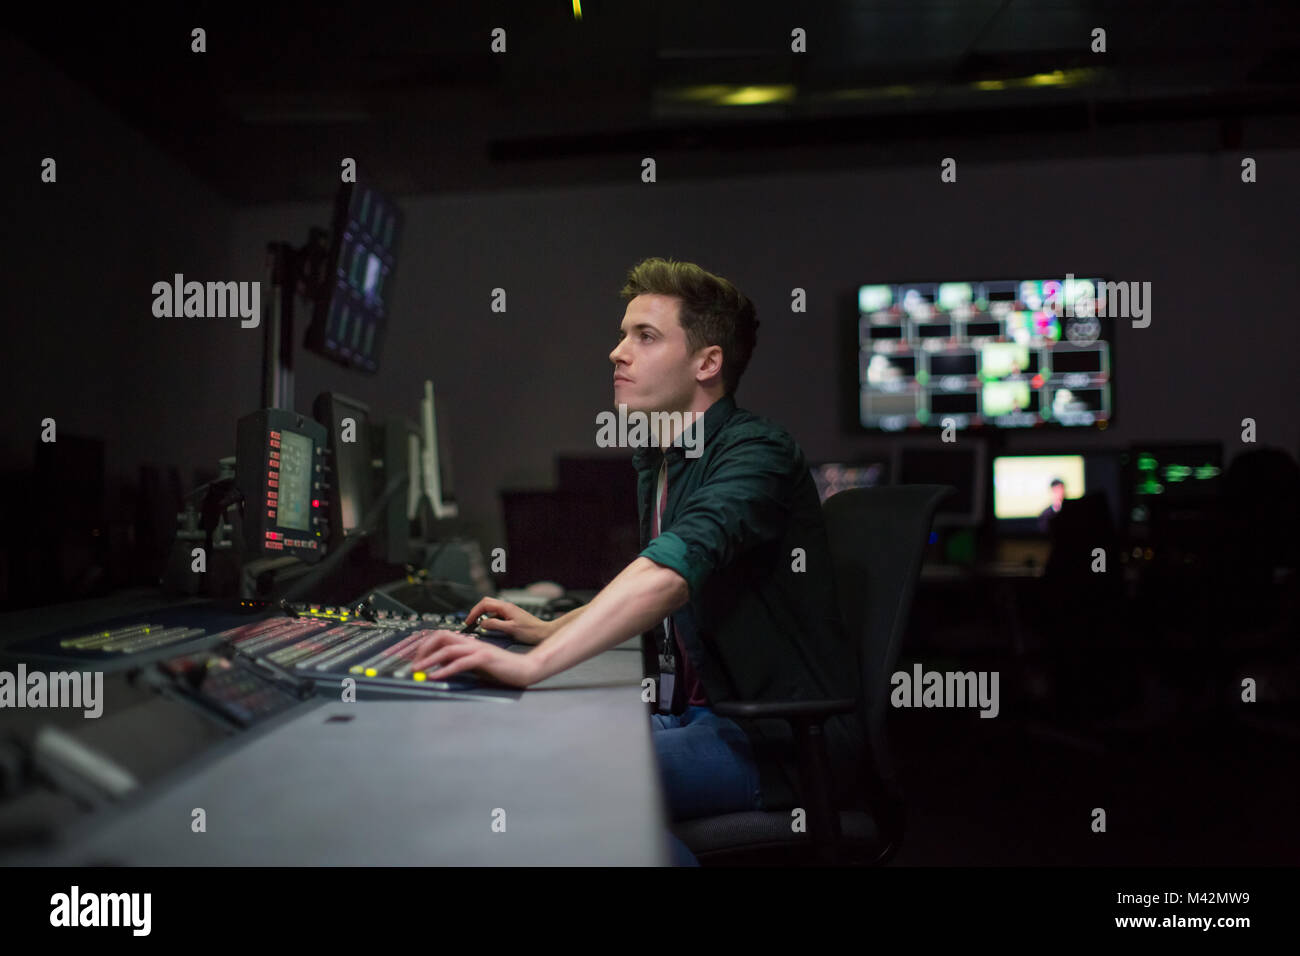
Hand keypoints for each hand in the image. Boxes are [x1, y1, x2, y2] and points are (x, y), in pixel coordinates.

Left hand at [409, 630, 542, 687]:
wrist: (525, 669)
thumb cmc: (502, 668)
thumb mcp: (476, 664)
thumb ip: (460, 661)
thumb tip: (440, 664)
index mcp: (469, 642)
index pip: (442, 635)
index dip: (426, 644)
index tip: (414, 657)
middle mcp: (472, 642)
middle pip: (441, 636)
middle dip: (423, 648)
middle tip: (413, 663)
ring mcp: (479, 649)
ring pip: (448, 649)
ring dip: (429, 659)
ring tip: (418, 670)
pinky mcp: (485, 659)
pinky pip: (461, 663)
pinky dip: (446, 669)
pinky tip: (436, 676)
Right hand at [463, 597, 554, 644]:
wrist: (544, 633)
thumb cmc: (531, 631)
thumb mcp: (510, 629)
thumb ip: (495, 625)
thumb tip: (482, 623)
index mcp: (506, 607)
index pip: (484, 604)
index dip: (474, 612)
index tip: (469, 621)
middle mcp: (507, 607)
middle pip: (486, 603)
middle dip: (476, 611)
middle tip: (470, 622)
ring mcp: (509, 612)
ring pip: (491, 610)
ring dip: (483, 616)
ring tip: (477, 626)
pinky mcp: (511, 617)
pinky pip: (496, 616)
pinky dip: (489, 620)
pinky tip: (489, 628)